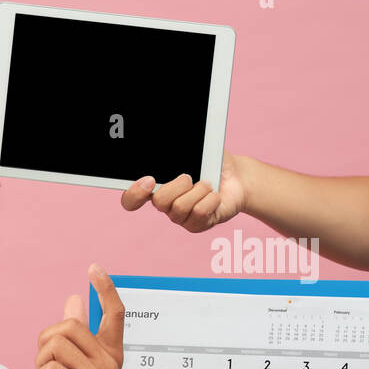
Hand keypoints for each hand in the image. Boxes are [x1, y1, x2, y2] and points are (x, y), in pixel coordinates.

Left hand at [34, 264, 123, 368]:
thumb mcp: (82, 367)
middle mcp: (109, 361)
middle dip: (47, 341)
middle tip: (46, 362)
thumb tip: (74, 300)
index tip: (93, 269)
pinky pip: (49, 366)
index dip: (106, 288)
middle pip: (69, 325)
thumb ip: (79, 335)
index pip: (115, 313)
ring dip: (41, 360)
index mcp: (112, 352)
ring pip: (55, 345)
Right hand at [120, 151, 245, 232]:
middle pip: (159, 202)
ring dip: (198, 190)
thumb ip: (179, 148)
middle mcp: (164, 204)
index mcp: (156, 186)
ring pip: (180, 208)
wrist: (237, 177)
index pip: (131, 199)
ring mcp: (179, 217)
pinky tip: (214, 196)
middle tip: (189, 177)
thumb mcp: (195, 149)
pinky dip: (211, 200)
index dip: (135, 194)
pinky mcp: (196, 225)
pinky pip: (199, 214)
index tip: (150, 181)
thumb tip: (168, 142)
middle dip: (178, 185)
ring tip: (207, 184)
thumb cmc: (212, 162)